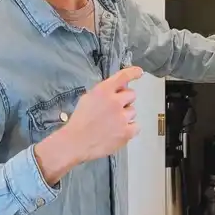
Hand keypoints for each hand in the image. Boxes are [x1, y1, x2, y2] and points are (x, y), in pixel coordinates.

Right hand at [34, 67, 142, 184]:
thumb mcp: (87, 99)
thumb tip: (118, 88)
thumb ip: (104, 92)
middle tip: (115, 109)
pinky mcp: (127, 132)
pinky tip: (118, 132)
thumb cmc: (79, 120)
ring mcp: (122, 117)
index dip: (133, 72)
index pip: (123, 76)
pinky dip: (129, 129)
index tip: (139, 72)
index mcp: (103, 91)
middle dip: (125, 100)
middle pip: (132, 95)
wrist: (75, 142)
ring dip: (126, 115)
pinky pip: (136, 126)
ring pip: (133, 111)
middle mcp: (115, 102)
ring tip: (113, 124)